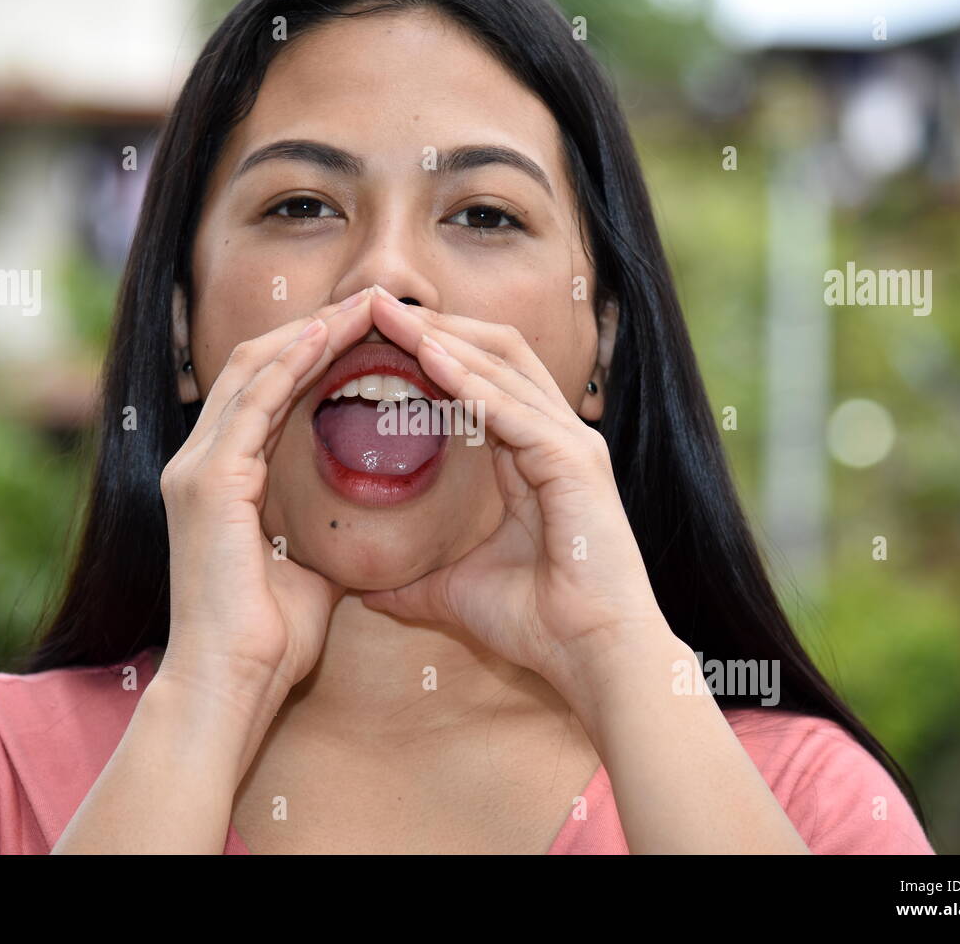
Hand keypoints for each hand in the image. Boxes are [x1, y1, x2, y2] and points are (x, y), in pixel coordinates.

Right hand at [158, 288, 375, 699]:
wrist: (230, 686)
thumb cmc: (268, 639)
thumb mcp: (305, 565)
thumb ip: (320, 527)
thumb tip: (364, 515)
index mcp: (216, 480)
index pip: (261, 392)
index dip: (308, 355)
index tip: (363, 334)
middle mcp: (197, 462)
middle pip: (252, 365)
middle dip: (311, 328)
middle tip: (369, 303)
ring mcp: (196, 468)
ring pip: (251, 370)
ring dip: (308, 332)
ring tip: (362, 305)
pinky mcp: (208, 483)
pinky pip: (255, 403)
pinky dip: (294, 363)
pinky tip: (331, 337)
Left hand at [359, 287, 666, 689]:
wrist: (593, 658)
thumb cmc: (539, 625)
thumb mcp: (457, 591)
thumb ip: (414, 581)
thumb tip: (365, 589)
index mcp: (533, 458)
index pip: (479, 382)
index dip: (429, 352)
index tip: (372, 337)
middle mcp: (556, 439)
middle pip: (494, 353)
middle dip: (435, 324)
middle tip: (373, 302)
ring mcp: (571, 444)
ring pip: (504, 364)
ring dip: (444, 336)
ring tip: (388, 313)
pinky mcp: (574, 462)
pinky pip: (512, 408)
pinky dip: (468, 380)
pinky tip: (426, 357)